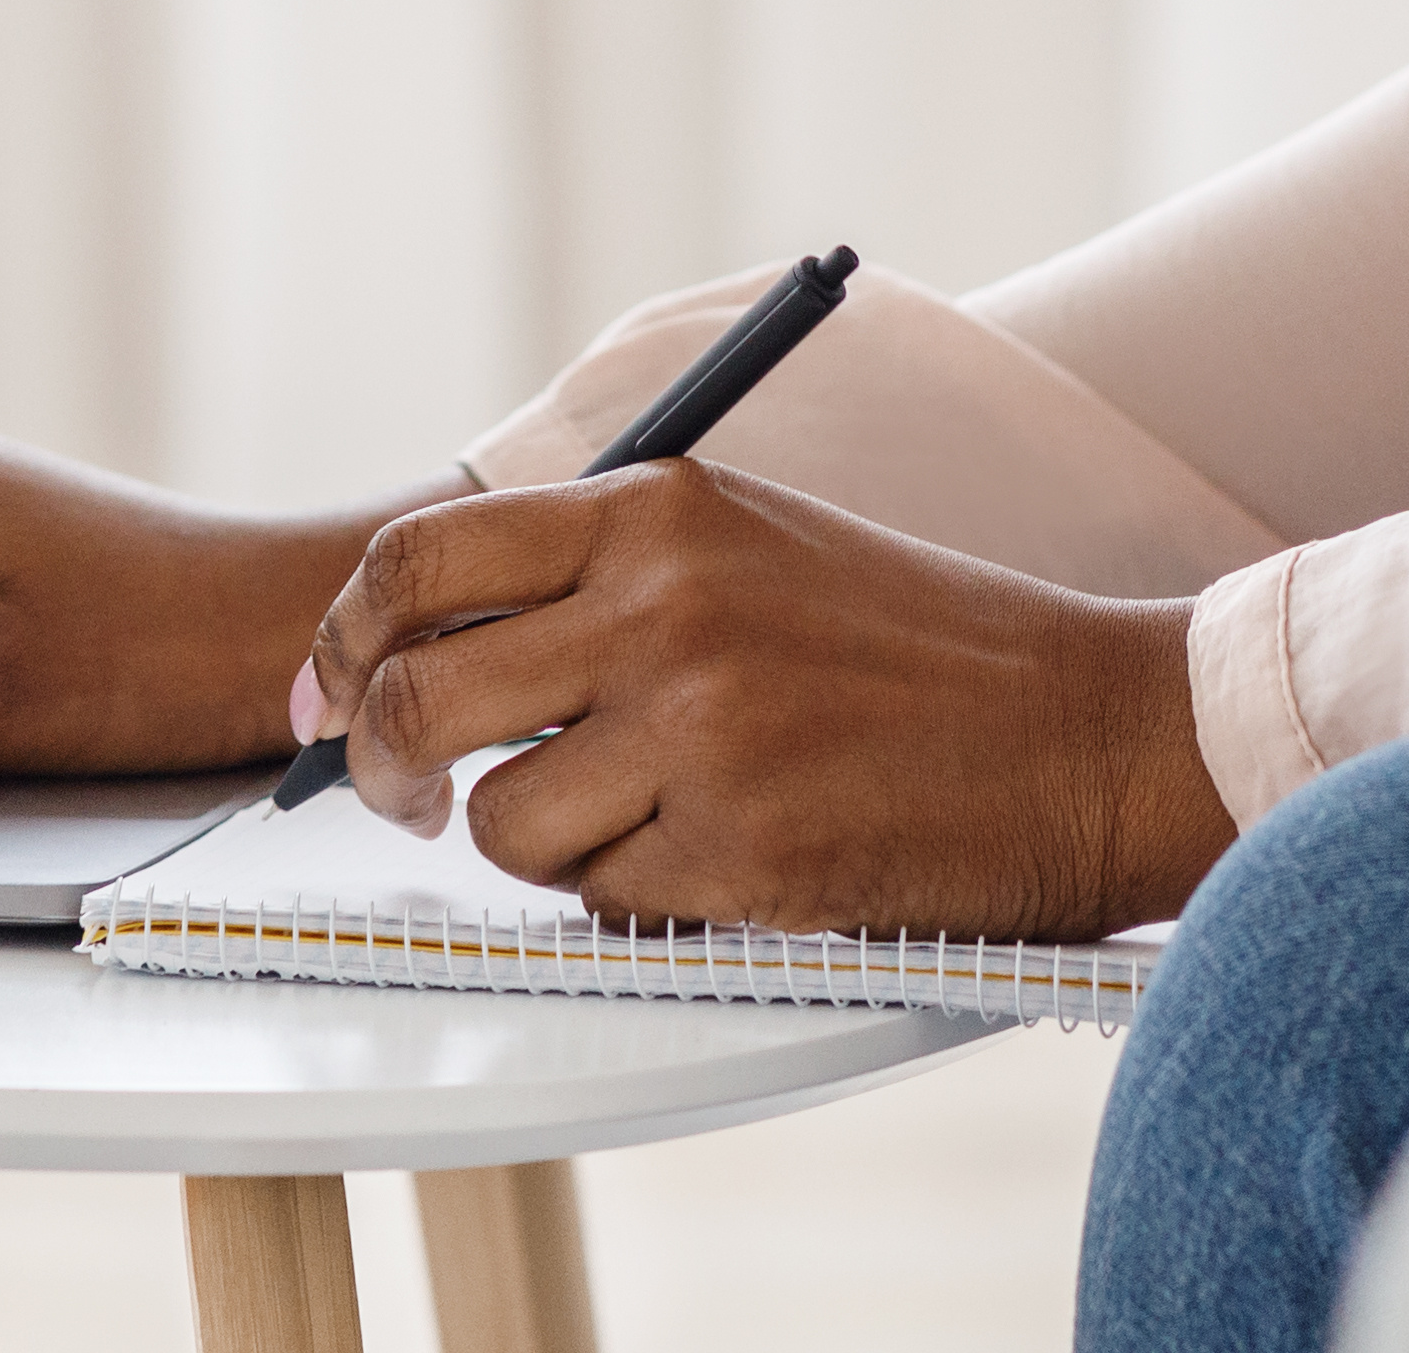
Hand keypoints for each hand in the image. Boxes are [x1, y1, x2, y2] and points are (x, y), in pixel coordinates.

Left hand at [302, 461, 1234, 938]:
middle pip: (416, 696)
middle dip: (380, 767)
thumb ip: (599, 576)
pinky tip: (725, 854)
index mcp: (658, 509)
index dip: (343, 637)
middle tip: (406, 801)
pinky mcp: (740, 847)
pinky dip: (634, 897)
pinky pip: (601, 900)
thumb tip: (412, 653)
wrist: (1084, 733)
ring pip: (501, 822)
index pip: (420, 559)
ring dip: (542, 844)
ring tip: (638, 822)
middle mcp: (662, 604)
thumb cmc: (914, 648)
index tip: (324, 694)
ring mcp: (699, 729)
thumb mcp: (750, 546)